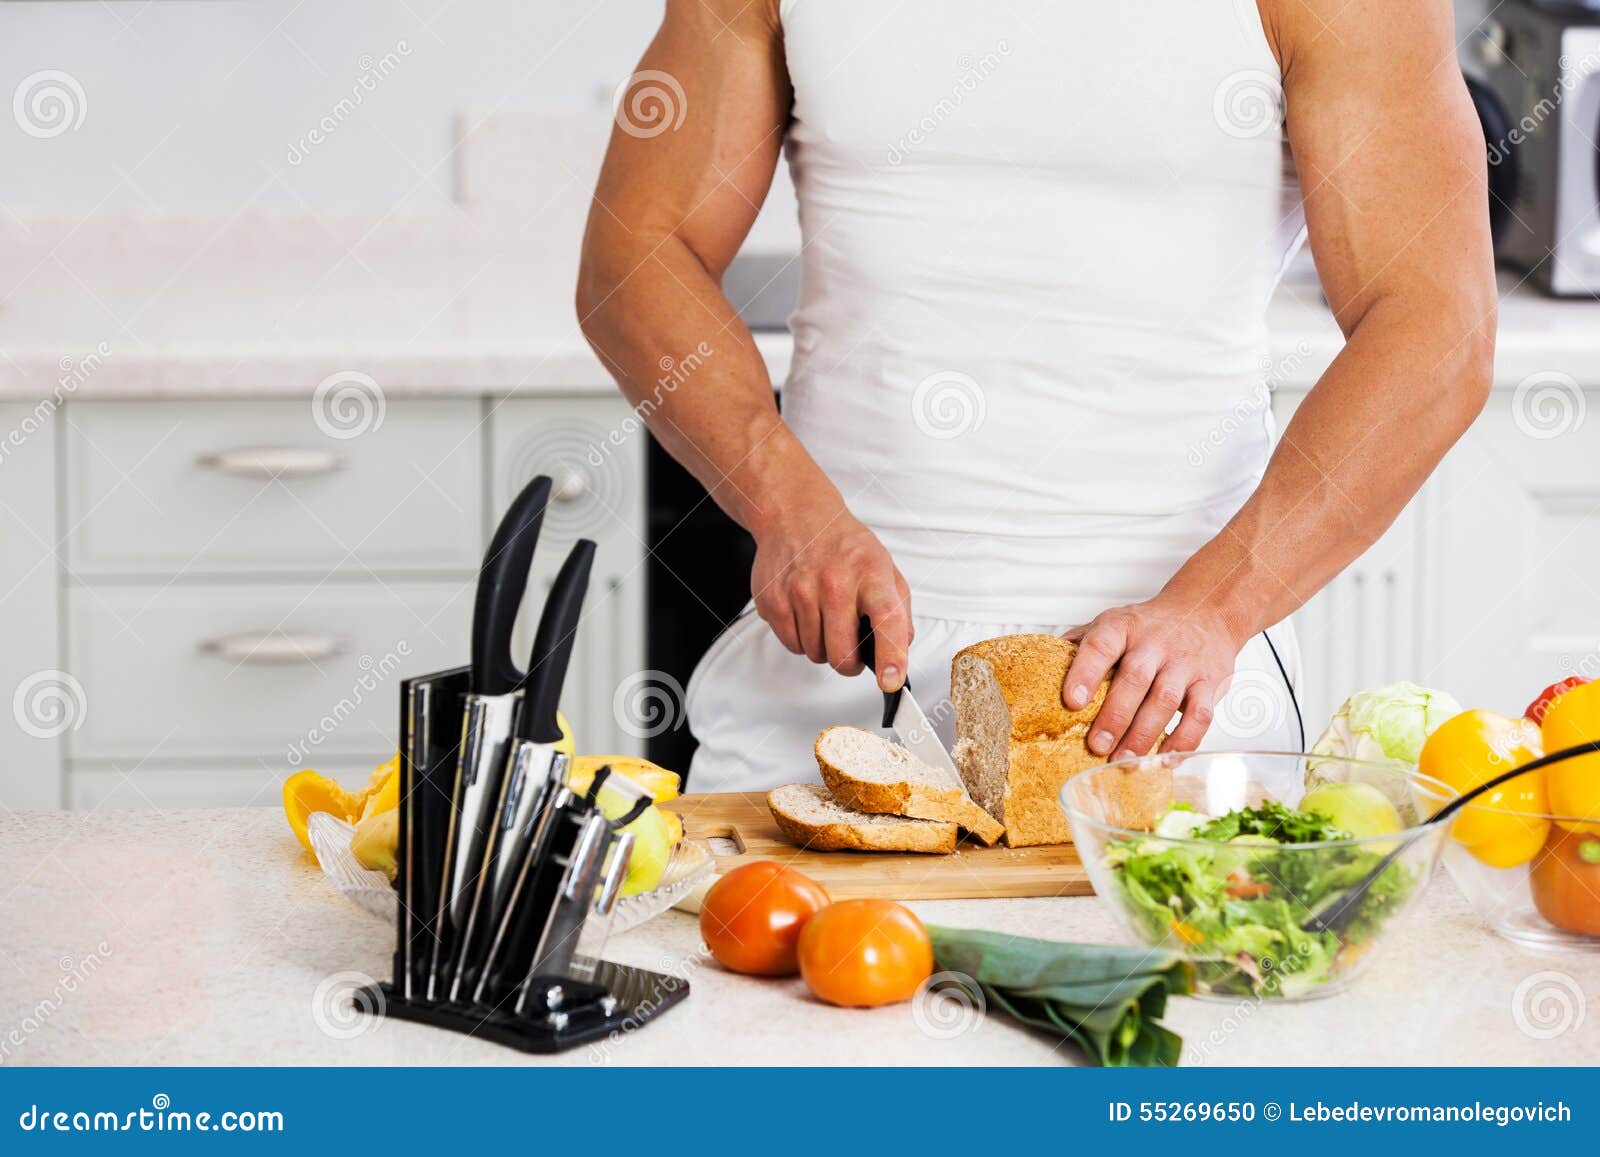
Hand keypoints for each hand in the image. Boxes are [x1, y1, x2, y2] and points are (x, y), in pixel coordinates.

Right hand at [750, 499, 911, 691]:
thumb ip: (898, 609)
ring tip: (824, 616)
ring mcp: (799, 591)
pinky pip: (792, 645)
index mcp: (871, 574)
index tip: (891, 680)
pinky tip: (805, 613)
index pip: (886, 620)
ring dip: (822, 647)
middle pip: (842, 654)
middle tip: (850, 650)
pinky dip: (801, 639)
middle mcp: (835, 582)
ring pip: (814, 654)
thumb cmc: (844, 546)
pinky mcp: (773, 600)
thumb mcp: (884, 567)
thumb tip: (900, 648)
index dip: (891, 656)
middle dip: (849, 663)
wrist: (796, 515)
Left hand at [1061, 598, 1247, 759]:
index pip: (1101, 645)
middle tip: (1097, 746)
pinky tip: (1164, 760)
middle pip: (1134, 679)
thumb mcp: (1112, 623)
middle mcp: (1154, 643)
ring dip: (1144, 734)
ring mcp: (1184, 663)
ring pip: (1165, 700)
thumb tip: (1041, 670)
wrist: (1204, 610)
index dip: (1085, 673)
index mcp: (1122, 627)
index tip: (1071, 702)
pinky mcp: (1210, 683)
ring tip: (1124, 762)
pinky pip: (1200, 715)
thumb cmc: (1148, 626)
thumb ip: (1080, 644)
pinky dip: (1183, 741)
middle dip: (1114, 716)